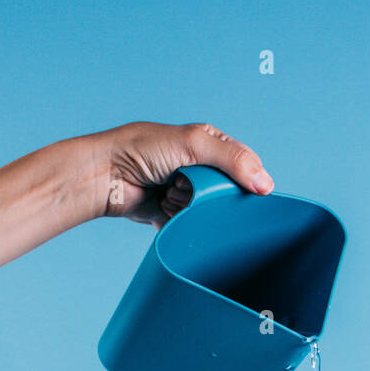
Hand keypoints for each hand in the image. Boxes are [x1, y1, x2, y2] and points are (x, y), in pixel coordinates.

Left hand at [84, 120, 273, 227]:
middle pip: (226, 192)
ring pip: (207, 212)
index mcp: (205, 144)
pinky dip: (180, 223)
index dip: (249, 178)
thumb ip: (232, 159)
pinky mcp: (170, 213)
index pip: (243, 163)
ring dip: (191, 209)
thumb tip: (266, 184)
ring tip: (171, 196)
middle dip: (212, 196)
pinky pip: (188, 226)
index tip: (250, 193)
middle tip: (192, 188)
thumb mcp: (193, 144)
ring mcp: (183, 191)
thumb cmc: (140, 150)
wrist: (103, 176)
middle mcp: (196, 167)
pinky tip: (166, 212)